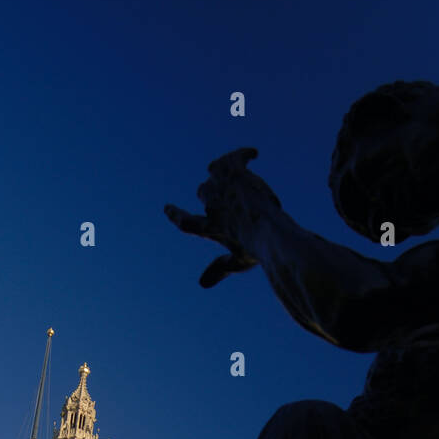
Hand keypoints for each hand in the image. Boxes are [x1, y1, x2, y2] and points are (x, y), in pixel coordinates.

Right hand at [165, 147, 281, 287]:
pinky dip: (243, 154)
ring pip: (215, 170)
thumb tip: (201, 284)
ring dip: (224, 170)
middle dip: (212, 190)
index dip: (176, 216)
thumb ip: (219, 269)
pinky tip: (254, 154)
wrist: (271, 235)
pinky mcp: (236, 175)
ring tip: (235, 170)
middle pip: (204, 191)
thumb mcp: (237, 262)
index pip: (186, 223)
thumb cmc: (257, 252)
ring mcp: (223, 189)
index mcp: (210, 229)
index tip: (167, 209)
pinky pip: (235, 158)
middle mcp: (212, 207)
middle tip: (228, 192)